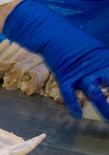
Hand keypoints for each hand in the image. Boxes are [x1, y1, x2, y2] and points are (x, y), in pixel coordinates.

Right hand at [4, 0, 108, 119]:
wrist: (52, 35)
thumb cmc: (74, 42)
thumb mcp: (96, 51)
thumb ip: (103, 65)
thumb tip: (106, 79)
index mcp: (106, 60)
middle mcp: (95, 67)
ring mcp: (79, 73)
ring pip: (95, 93)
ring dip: (103, 107)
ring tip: (108, 119)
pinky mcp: (64, 77)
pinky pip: (69, 94)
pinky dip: (73, 105)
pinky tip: (77, 115)